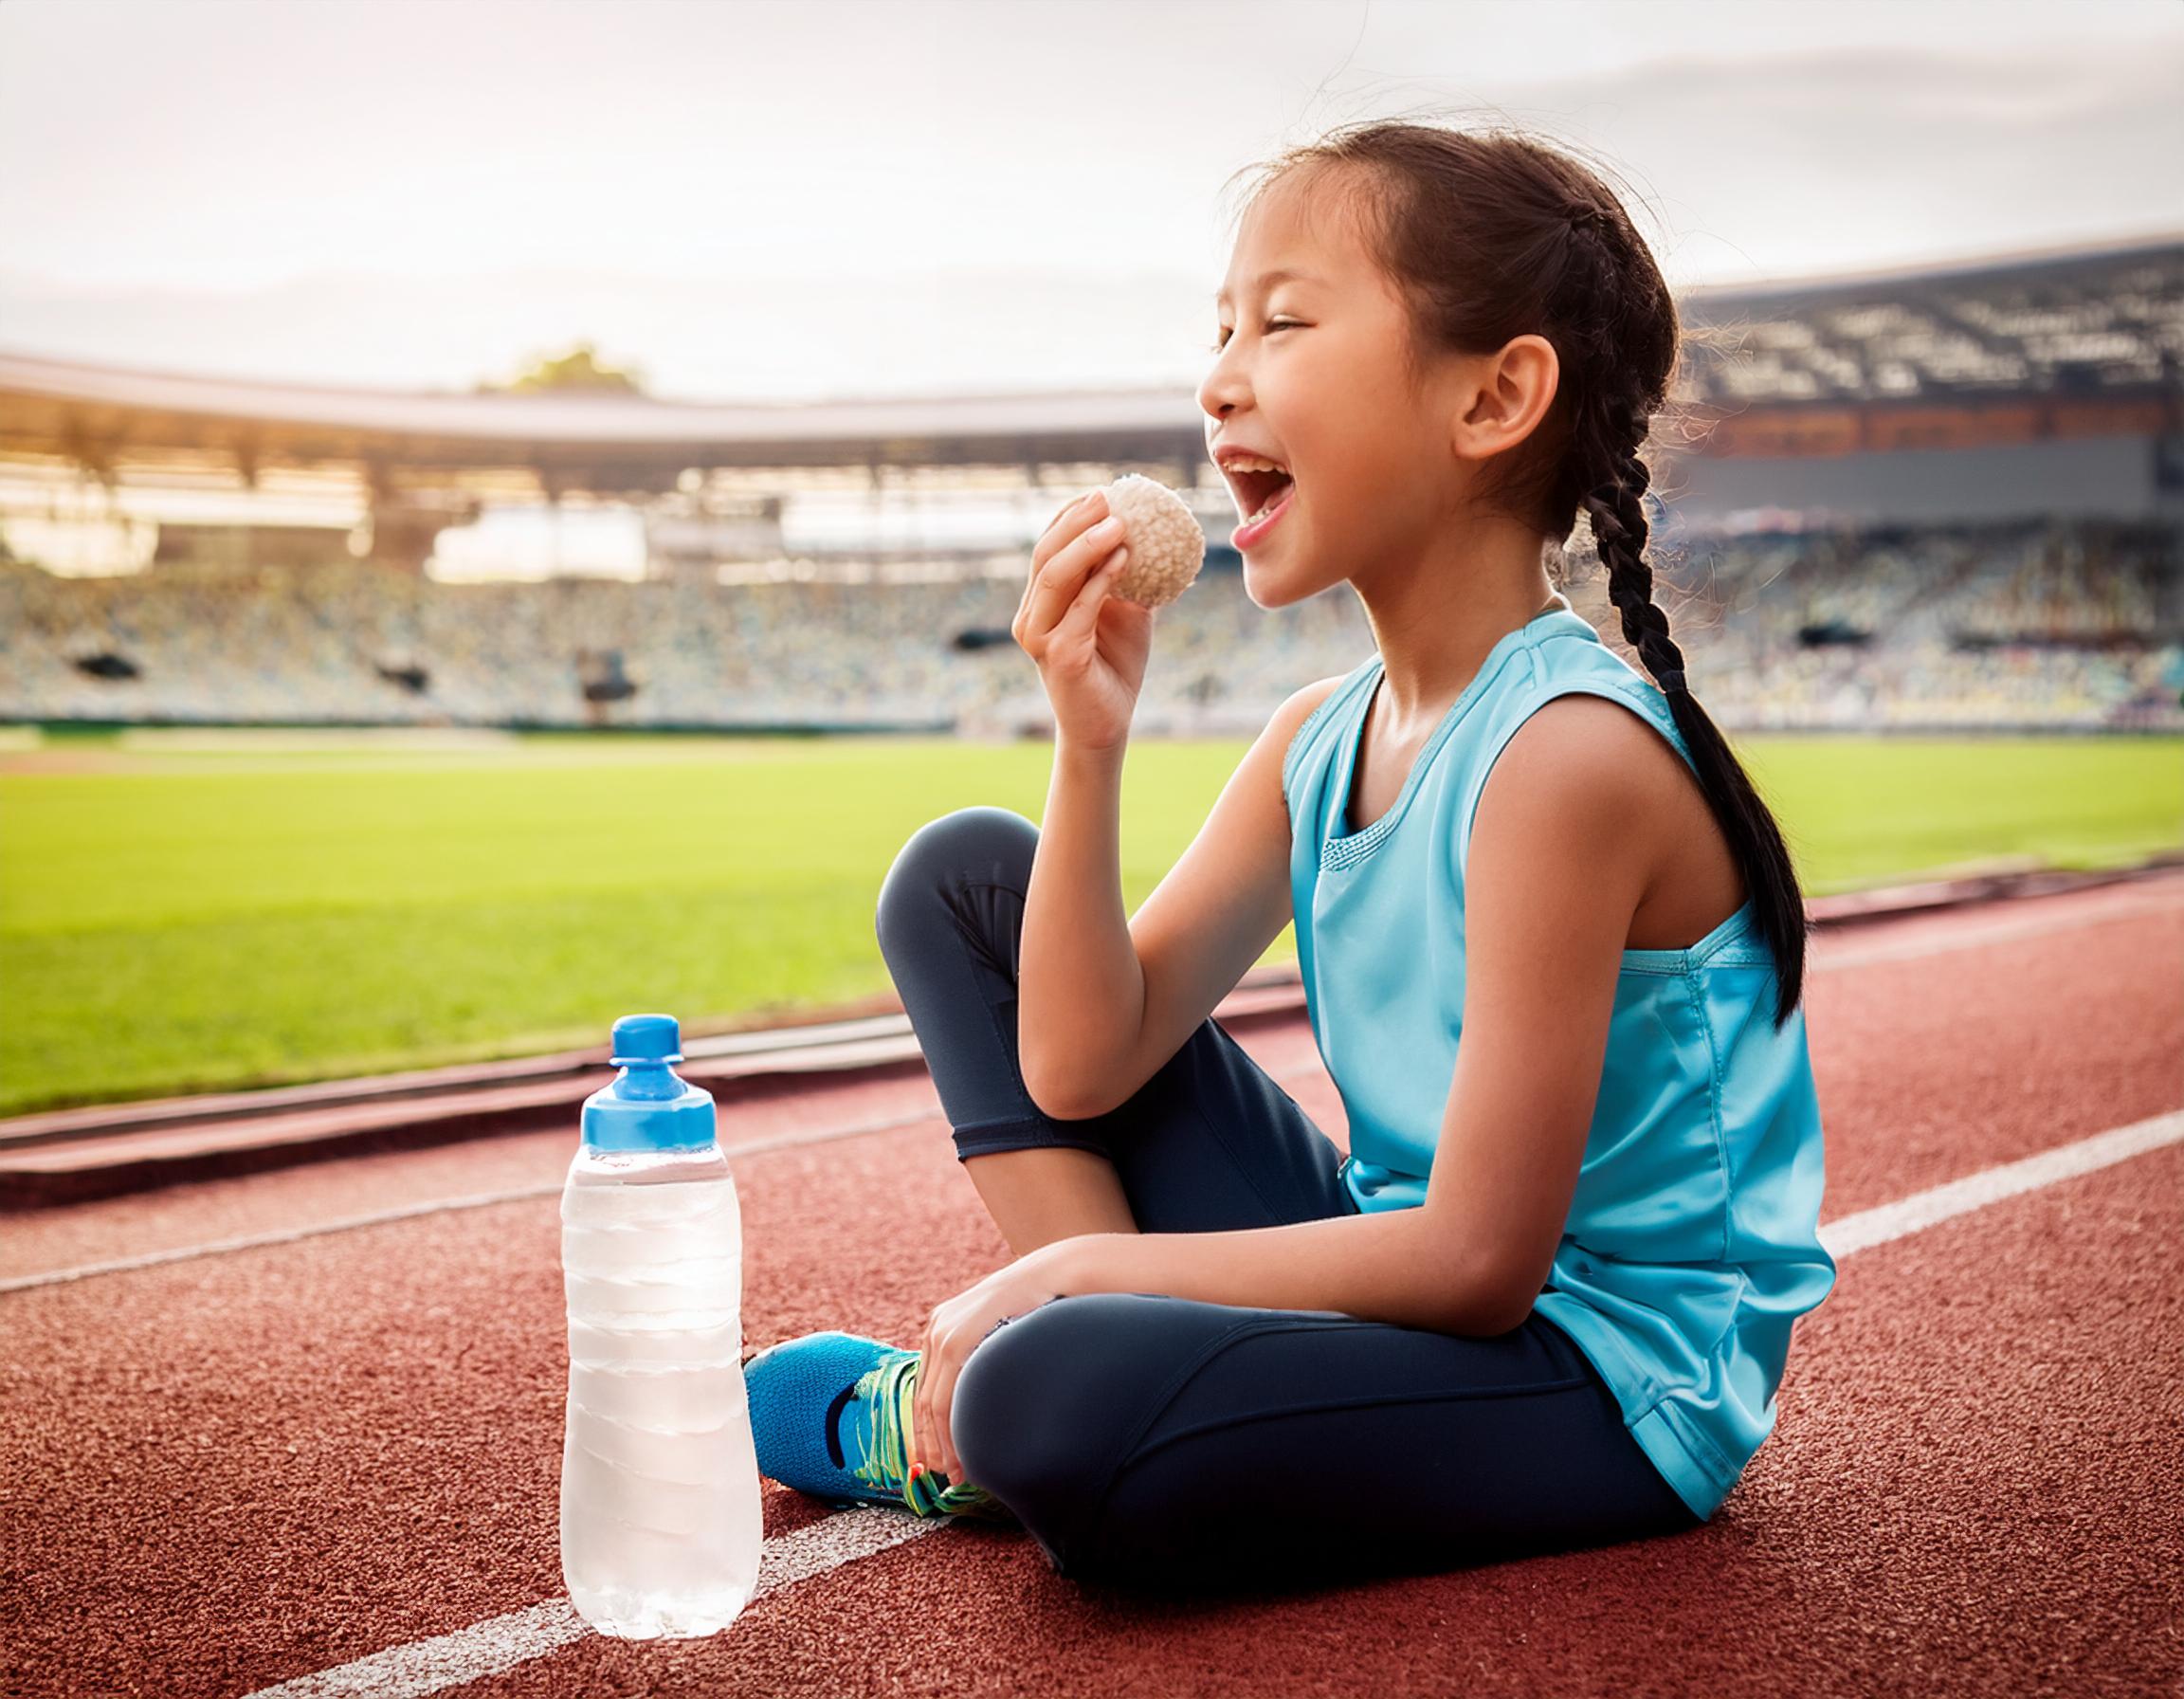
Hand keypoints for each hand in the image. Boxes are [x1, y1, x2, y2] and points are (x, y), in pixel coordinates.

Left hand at [910, 1239, 1083, 1488]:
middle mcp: (935, 1329)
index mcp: (941, 1328)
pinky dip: (950, 1428)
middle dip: (931, 1442)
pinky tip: (963, 1449)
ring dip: (941, 1443)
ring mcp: (942, 1333)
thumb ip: (984, 1359)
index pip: (926, 1388)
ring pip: (931, 1403)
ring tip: (955, 1472)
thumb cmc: (1034, 1310)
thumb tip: (986, 1398)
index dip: (926, 1427)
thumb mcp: (999, 1335)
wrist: (1050, 1277)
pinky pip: (945, 1396)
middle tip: (943, 1475)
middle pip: (923, 1399)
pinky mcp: (955, 1340)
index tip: (933, 1458)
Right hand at [1012, 489, 1154, 751]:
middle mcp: (1031, 615)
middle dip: (1075, 520)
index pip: (1048, 547)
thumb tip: (1153, 536)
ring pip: (1055, 575)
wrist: (1106, 725)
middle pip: (1045, 553)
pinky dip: (1102, 580)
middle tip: (1108, 497)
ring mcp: (1039, 635)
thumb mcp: (1124, 612)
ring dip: (1087, 545)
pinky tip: (1124, 559)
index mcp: (1040, 601)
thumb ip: (1126, 578)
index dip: (1070, 515)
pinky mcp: (1057, 654)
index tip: (1103, 492)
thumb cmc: (1114, 668)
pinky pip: (1079, 608)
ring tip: (1119, 523)